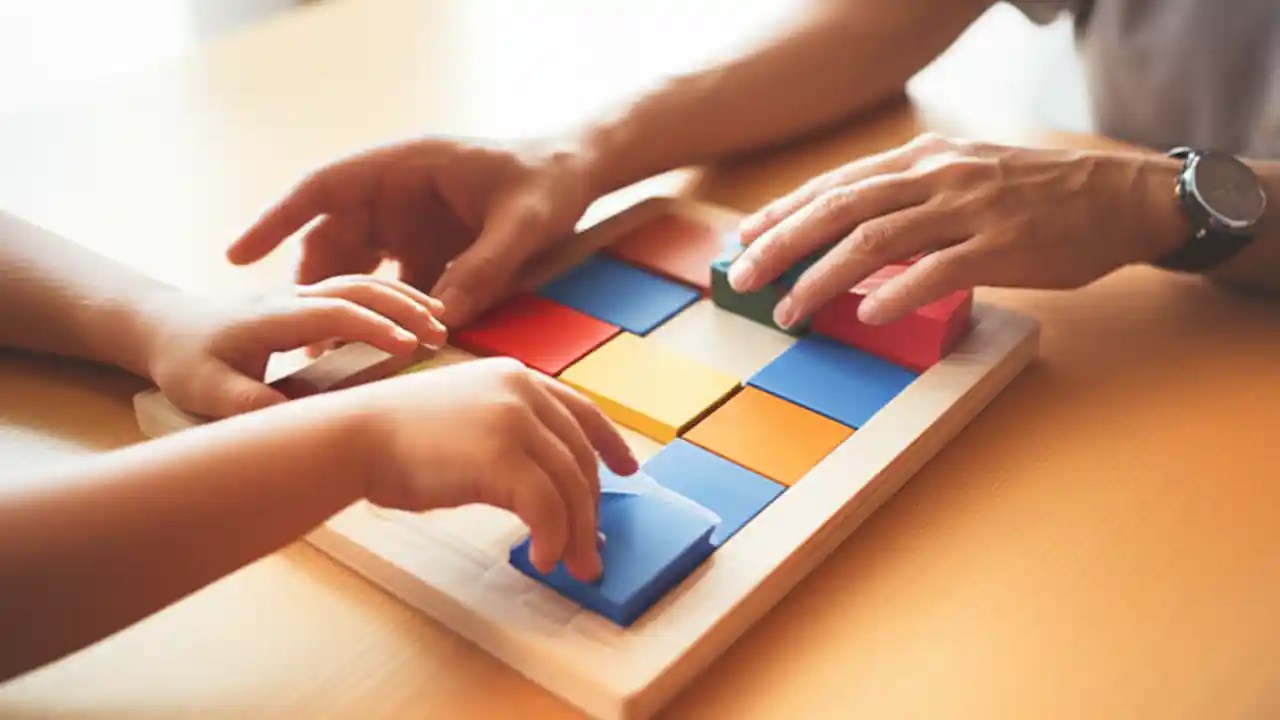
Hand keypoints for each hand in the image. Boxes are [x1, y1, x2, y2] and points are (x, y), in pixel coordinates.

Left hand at [145, 276, 446, 417]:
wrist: (166, 326)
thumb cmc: (185, 359)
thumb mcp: (203, 388)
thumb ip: (244, 403)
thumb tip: (289, 421)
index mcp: (273, 316)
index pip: (333, 313)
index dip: (373, 328)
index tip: (409, 349)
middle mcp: (293, 297)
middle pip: (358, 288)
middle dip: (402, 307)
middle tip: (440, 334)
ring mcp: (301, 295)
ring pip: (361, 283)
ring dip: (403, 298)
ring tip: (441, 319)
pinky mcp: (307, 302)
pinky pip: (356, 291)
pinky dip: (391, 299)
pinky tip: (414, 317)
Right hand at [225, 138, 593, 326]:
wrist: (578, 173)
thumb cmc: (548, 181)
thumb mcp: (521, 224)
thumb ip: (483, 268)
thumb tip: (444, 324)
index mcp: (404, 167)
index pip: (324, 188)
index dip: (276, 220)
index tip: (236, 255)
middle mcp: (396, 195)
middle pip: (332, 238)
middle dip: (310, 287)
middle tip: (296, 340)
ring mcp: (409, 224)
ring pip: (357, 269)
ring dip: (344, 310)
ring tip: (329, 361)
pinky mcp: (427, 251)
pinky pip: (393, 288)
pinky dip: (383, 320)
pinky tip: (377, 360)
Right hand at [342, 358, 638, 580]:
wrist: (355, 437)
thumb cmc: (398, 438)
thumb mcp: (466, 417)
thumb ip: (510, 437)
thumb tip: (548, 491)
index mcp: (516, 377)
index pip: (582, 411)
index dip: (610, 444)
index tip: (628, 471)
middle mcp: (523, 391)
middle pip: (580, 457)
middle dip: (592, 508)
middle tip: (593, 547)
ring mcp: (515, 420)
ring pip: (571, 486)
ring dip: (578, 534)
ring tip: (576, 566)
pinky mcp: (503, 456)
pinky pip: (548, 508)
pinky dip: (552, 538)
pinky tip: (542, 558)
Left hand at [730, 134, 1186, 326]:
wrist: (1119, 197)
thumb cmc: (1037, 193)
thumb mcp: (966, 173)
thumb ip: (912, 195)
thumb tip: (853, 232)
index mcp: (925, 158)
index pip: (838, 182)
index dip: (787, 210)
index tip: (748, 235)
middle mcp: (939, 176)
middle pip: (841, 207)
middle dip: (784, 243)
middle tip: (744, 277)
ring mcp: (970, 209)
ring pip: (876, 239)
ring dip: (823, 277)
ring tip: (791, 310)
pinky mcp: (1002, 245)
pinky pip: (938, 270)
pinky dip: (895, 293)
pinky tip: (865, 315)